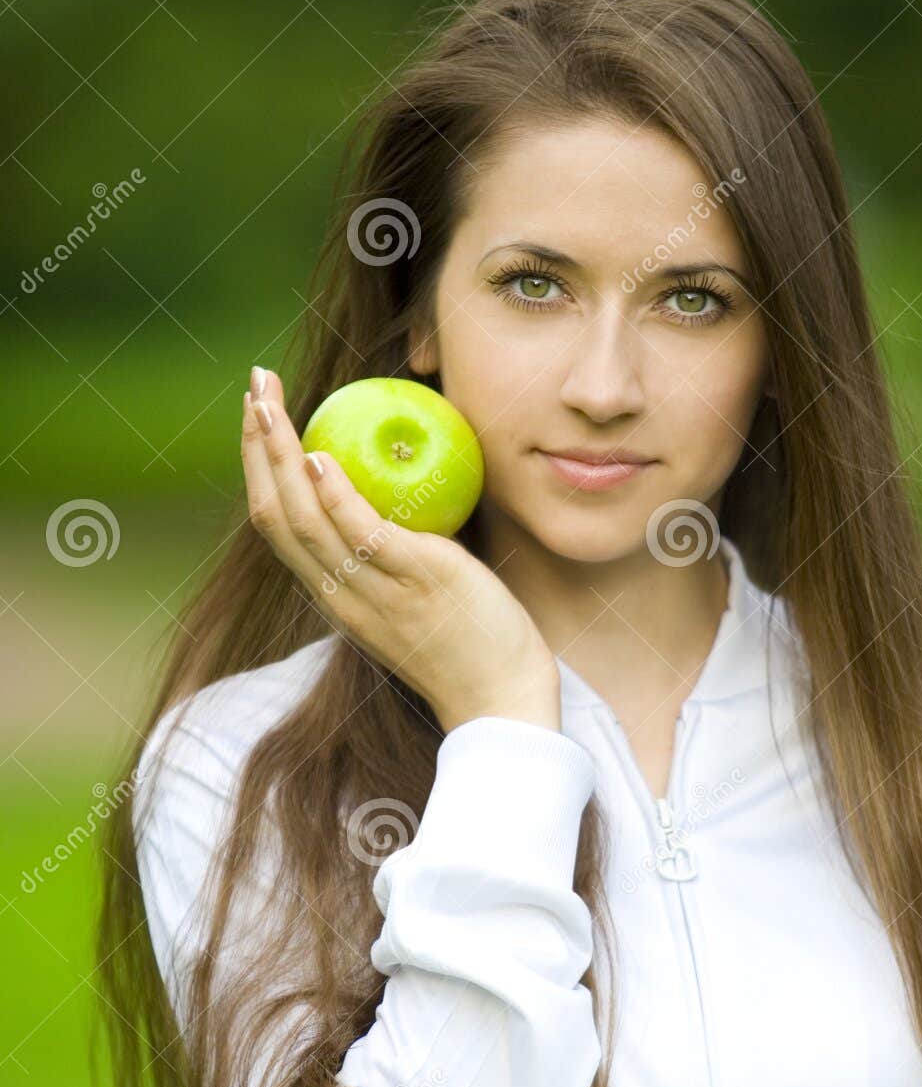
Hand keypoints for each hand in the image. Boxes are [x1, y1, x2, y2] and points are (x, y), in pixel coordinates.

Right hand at [240, 369, 560, 733]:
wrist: (503, 700)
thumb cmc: (467, 645)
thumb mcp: (415, 598)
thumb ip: (398, 554)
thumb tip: (402, 491)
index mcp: (335, 598)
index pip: (278, 526)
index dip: (259, 468)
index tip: (259, 416)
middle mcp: (342, 596)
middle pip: (276, 516)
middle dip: (256, 446)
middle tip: (254, 386)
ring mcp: (376, 591)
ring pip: (305, 521)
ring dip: (280, 455)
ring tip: (268, 402)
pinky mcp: (418, 581)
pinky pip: (363, 536)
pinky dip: (335, 497)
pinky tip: (320, 458)